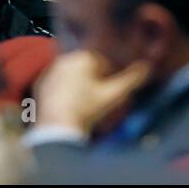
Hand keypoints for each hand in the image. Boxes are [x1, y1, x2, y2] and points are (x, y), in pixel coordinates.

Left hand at [33, 50, 151, 135]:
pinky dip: (64, 92)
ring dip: (79, 86)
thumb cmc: (87, 110)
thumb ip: (131, 79)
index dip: (111, 78)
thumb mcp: (114, 95)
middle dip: (94, 81)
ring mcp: (50, 72)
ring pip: (72, 75)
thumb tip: (147, 67)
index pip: (104, 63)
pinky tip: (69, 106)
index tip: (111, 92)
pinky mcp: (41, 85)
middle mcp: (65, 59)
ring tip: (84, 105)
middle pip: (87, 68)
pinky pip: (57, 84)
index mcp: (83, 57)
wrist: (57, 130)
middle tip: (98, 100)